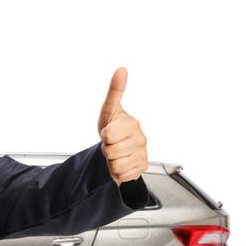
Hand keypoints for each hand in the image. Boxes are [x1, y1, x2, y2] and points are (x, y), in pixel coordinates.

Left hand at [97, 67, 147, 185]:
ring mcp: (142, 154)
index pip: (108, 135)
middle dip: (106, 149)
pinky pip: (122, 175)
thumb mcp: (109, 109)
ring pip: (116, 165)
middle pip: (110, 151)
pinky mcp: (141, 168)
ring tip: (116, 153)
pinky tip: (122, 162)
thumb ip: (115, 90)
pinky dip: (118, 172)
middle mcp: (140, 139)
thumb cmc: (113, 126)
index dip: (104, 136)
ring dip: (111, 161)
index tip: (108, 132)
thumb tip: (121, 69)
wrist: (118, 147)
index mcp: (132, 124)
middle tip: (112, 144)